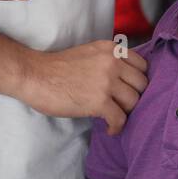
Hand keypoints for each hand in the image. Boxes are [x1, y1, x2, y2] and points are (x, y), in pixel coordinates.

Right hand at [19, 40, 148, 135]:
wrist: (35, 75)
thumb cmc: (57, 67)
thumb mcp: (89, 53)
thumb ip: (109, 60)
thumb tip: (126, 79)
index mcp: (111, 49)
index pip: (143, 65)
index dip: (138, 80)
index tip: (129, 90)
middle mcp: (112, 62)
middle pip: (142, 85)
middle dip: (134, 97)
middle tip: (122, 106)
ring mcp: (106, 81)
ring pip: (134, 102)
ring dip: (126, 112)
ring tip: (114, 117)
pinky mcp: (99, 101)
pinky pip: (120, 119)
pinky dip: (117, 127)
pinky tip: (109, 129)